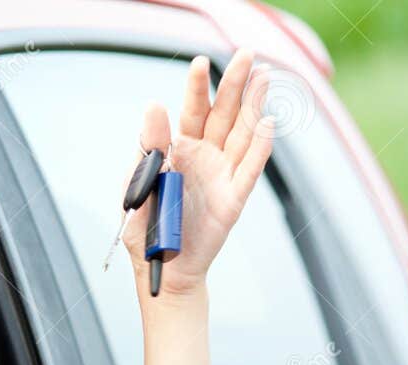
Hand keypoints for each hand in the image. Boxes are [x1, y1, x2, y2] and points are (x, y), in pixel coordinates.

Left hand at [122, 48, 274, 297]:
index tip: (200, 62)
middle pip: (224, 114)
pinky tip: (267, 123)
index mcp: (179, 150)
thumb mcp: (140, 185)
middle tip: (247, 54)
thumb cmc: (147, 228)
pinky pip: (249, 169)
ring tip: (264, 76)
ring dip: (253, 106)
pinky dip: (258, 147)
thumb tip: (154, 106)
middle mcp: (205, 157)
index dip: (198, 87)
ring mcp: (222, 176)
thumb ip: (150, 147)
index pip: (192, 111)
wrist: (163, 269)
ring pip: (241, 133)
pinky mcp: (233, 198)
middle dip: (235, 84)